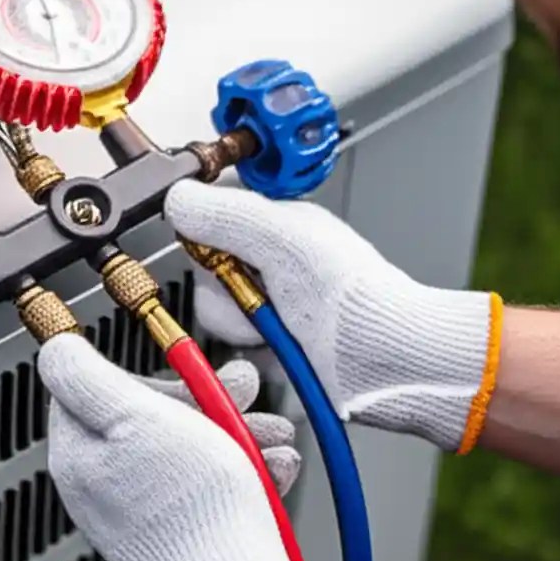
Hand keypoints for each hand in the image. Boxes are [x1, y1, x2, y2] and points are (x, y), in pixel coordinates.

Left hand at [39, 333, 314, 560]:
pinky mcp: (178, 532)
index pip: (97, 389)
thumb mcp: (133, 416)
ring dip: (237, 433)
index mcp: (79, 454)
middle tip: (244, 396)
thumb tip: (54, 345)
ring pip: (189, 448)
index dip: (151, 375)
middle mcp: (102, 485)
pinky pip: (208, 486)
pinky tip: (271, 469)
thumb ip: (85, 375)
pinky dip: (246, 472)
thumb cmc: (190, 508)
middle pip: (149, 417)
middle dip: (208, 402)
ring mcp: (139, 512)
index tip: (190, 376)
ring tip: (271, 437)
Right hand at [165, 180, 499, 451]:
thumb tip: (176, 197)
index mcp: (277, 219)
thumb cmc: (355, 299)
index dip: (203, 226)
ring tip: (270, 322)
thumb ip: (224, 214)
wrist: (383, 363)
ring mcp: (268, 298)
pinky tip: (273, 343)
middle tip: (253, 288)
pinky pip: (228, 337)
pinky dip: (244, 344)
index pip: (212, 206)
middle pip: (204, 261)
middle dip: (221, 283)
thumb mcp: (281, 240)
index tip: (211, 245)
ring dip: (234, 318)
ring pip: (213, 303)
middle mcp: (271, 256)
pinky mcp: (267, 337)